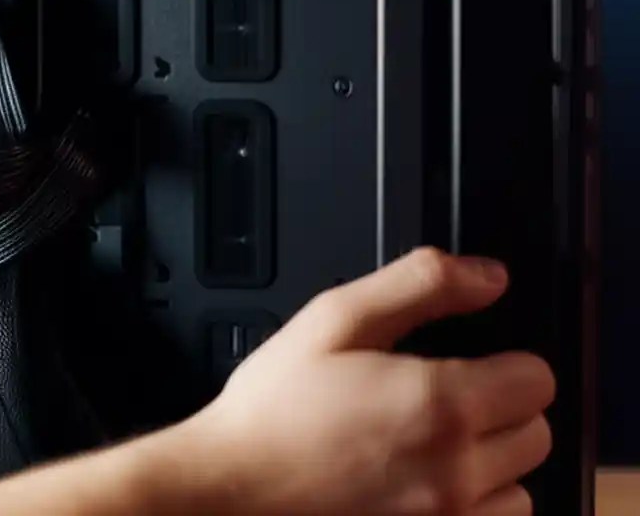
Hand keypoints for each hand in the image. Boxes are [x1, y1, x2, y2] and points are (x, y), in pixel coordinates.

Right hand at [157, 248, 554, 515]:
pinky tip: (428, 481)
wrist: (232, 487)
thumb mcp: (332, 319)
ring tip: (435, 444)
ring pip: (520, 484)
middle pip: (536, 431)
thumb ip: (418, 284)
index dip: (503, 359)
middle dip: (501, 408)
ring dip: (493, 461)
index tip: (468, 360)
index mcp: (440, 402)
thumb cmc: (271, 411)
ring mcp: (447, 515)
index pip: (536, 377)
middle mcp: (456, 468)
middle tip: (443, 398)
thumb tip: (485, 275)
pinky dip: (474, 503)